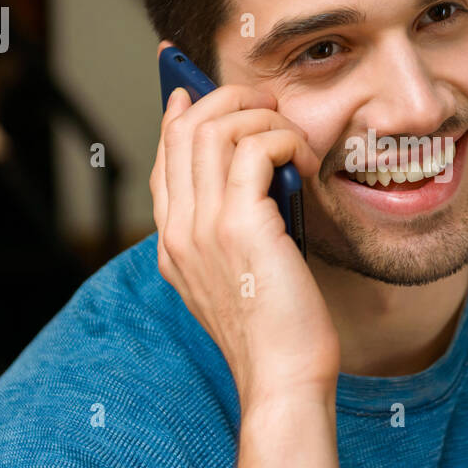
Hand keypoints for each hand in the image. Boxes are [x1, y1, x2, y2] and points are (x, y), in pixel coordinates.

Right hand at [150, 79, 340, 406]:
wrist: (282, 378)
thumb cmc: (277, 333)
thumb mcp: (242, 276)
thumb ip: (234, 231)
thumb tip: (260, 178)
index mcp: (173, 245)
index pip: (164, 159)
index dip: (177, 116)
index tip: (189, 89)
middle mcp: (179, 231)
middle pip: (184, 131)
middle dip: (226, 101)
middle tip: (267, 105)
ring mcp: (204, 227)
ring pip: (215, 129)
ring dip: (260, 118)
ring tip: (291, 137)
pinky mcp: (241, 226)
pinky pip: (254, 147)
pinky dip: (283, 139)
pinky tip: (303, 160)